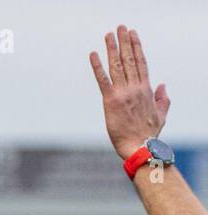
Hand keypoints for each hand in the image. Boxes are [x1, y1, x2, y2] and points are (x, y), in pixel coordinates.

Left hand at [89, 24, 169, 158]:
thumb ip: (162, 99)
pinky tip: (93, 54)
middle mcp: (135, 87)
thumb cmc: (149, 134)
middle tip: (120, 27)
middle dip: (124, 42)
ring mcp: (123, 93)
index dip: (137, 47)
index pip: (141, 63)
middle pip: (129, 59)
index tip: (133, 35)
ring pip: (117, 66)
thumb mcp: (161, 114)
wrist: (140, 146)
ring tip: (109, 35)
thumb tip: (162, 86)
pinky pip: (102, 80)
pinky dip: (97, 67)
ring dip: (112, 48)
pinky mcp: (110, 101)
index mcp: (146, 89)